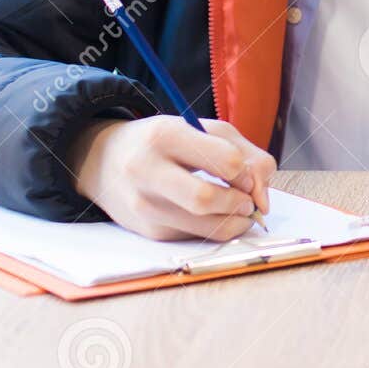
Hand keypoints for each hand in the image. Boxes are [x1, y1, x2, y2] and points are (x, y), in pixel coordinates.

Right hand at [69, 116, 277, 240]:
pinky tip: (211, 215)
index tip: (244, 174)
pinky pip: (196, 237)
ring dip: (235, 222)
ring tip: (236, 209)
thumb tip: (263, 201)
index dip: (245, 172)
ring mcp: (145, 205)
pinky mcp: (149, 230)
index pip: (225, 161)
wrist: (106, 160)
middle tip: (246, 200)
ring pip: (206, 227)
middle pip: (208, 199)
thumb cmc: (167, 142)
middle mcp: (147, 170)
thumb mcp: (206, 130)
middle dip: (240, 203)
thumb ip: (248, 155)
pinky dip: (214, 228)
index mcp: (166, 135)